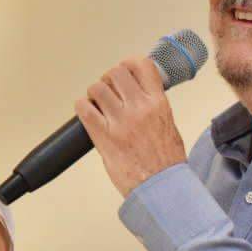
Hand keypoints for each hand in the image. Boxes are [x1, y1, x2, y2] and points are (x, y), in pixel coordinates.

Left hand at [74, 55, 187, 197]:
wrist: (161, 187)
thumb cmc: (166, 162)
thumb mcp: (169, 125)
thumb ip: (154, 107)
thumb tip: (140, 96)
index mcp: (158, 103)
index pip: (142, 66)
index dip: (129, 63)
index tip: (124, 69)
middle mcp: (139, 108)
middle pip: (115, 73)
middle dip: (108, 79)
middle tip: (108, 90)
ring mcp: (120, 121)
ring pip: (97, 88)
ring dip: (94, 94)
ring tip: (97, 105)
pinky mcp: (103, 136)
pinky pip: (84, 109)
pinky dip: (82, 107)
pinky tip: (87, 113)